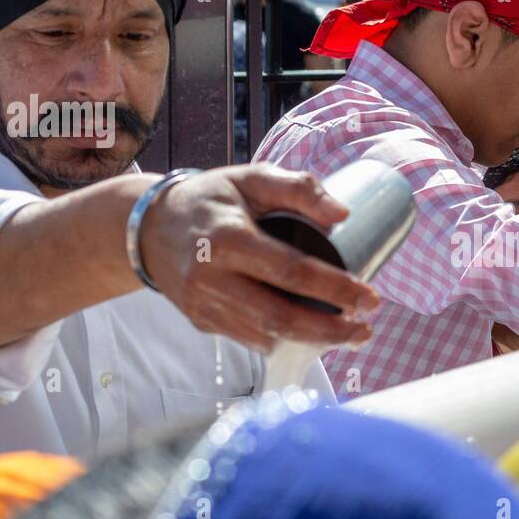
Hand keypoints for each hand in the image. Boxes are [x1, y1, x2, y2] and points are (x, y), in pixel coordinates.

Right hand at [138, 164, 380, 352]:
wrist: (149, 227)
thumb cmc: (210, 199)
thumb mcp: (250, 178)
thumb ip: (298, 189)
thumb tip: (343, 216)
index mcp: (227, 238)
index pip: (291, 270)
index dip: (335, 288)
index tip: (370, 297)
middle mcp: (211, 278)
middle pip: (279, 316)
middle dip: (330, 329)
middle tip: (366, 330)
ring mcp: (203, 305)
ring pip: (266, 336)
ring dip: (313, 340)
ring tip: (350, 334)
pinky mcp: (201, 322)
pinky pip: (250, 339)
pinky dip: (286, 340)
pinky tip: (313, 333)